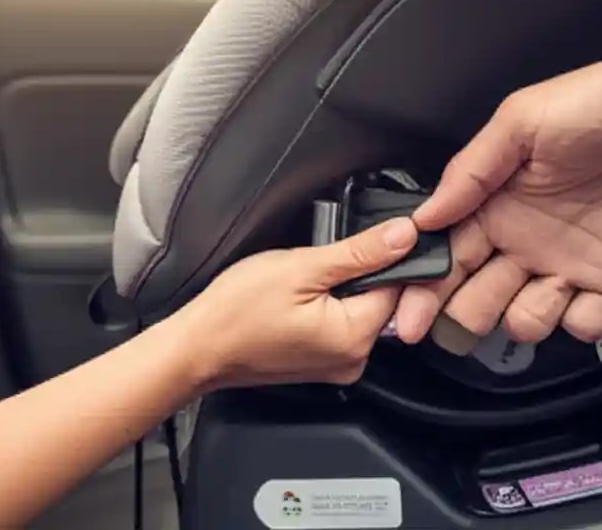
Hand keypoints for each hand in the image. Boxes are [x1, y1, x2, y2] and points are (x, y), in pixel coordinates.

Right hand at [172, 217, 417, 388]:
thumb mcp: (300, 267)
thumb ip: (360, 251)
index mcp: (355, 337)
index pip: (400, 286)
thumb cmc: (235, 311)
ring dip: (342, 289)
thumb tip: (405, 235)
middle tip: (317, 265)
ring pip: (361, 311)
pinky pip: (342, 326)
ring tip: (304, 283)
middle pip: (383, 300)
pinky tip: (300, 301)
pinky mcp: (322, 365)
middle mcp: (354, 360)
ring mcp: (337, 366)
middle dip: (360, 273)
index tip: (356, 244)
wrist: (196, 349)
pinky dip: (329, 307)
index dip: (384, 256)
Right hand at [394, 55, 601, 346]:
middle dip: (459, 315)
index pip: (443, 255)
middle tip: (463, 313)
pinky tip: (587, 294)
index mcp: (494, 204)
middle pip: (472, 299)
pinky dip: (581, 323)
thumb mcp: (523, 119)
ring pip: (523, 322)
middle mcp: (522, 240)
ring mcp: (567, 264)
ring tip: (543, 289)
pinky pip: (584, 326)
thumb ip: (472, 169)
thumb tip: (424, 216)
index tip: (403, 311)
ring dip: (523, 318)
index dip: (419, 286)